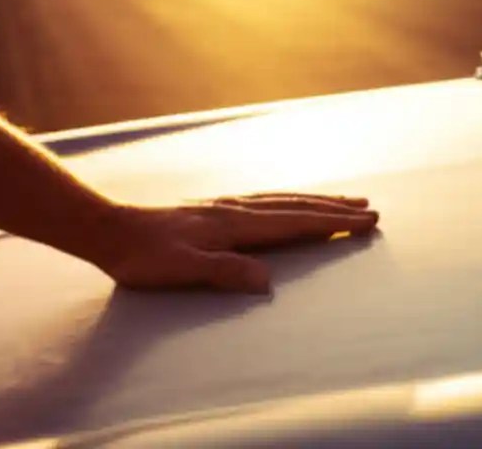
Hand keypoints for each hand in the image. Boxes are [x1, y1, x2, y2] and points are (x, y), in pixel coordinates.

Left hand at [90, 193, 377, 291]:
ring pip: (283, 199)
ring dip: (316, 200)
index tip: (365, 222)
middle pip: (296, 206)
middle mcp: (236, 209)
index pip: (294, 223)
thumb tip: (266, 282)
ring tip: (345, 200)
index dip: (331, 223)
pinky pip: (266, 199)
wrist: (110, 228)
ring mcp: (227, 206)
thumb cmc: (144, 255)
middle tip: (370, 210)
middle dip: (335, 209)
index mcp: (235, 225)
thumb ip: (225, 272)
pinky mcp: (216, 209)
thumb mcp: (181, 270)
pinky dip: (290, 199)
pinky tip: (290, 201)